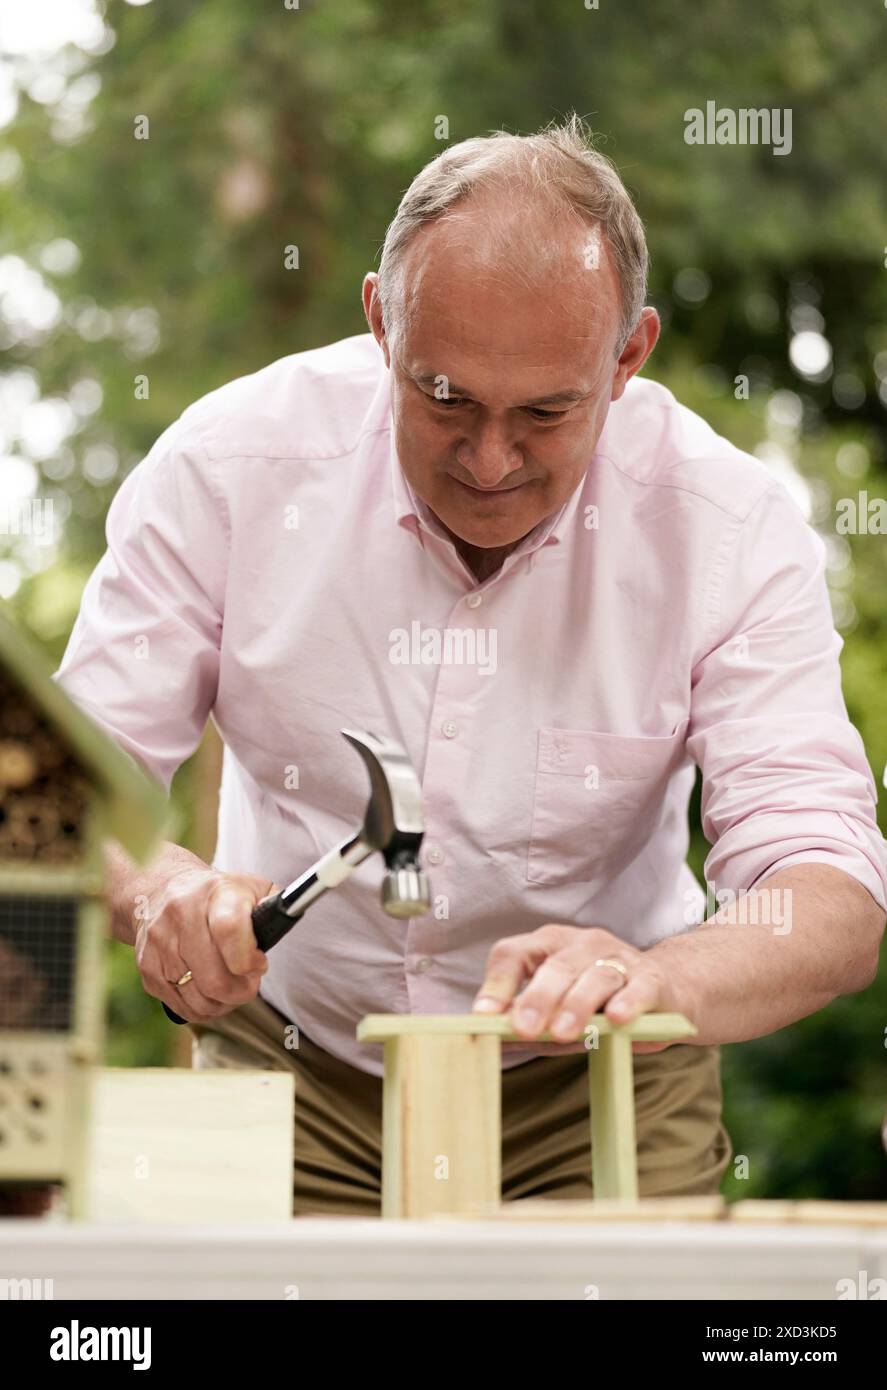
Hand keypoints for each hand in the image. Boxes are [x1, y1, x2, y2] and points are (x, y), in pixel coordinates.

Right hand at [133, 865, 278, 1022]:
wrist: (161, 892)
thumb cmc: (218, 897)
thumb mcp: (251, 889)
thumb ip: (273, 909)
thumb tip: (279, 928)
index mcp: (212, 893)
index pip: (229, 930)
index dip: (249, 958)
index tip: (259, 962)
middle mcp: (180, 916)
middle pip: (216, 978)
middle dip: (243, 989)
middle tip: (250, 981)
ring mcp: (159, 945)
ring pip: (201, 1000)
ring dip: (225, 1002)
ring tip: (233, 986)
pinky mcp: (147, 969)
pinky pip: (184, 1007)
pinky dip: (205, 1007)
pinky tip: (211, 990)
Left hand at [472, 923, 686, 1052]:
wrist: (669, 992)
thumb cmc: (601, 1004)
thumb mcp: (558, 1012)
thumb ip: (529, 1022)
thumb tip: (488, 1038)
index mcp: (549, 946)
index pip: (515, 953)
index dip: (497, 983)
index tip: (483, 1015)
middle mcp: (582, 944)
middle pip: (555, 966)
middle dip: (537, 998)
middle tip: (523, 1029)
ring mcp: (619, 957)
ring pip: (595, 976)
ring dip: (577, 1004)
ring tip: (564, 1032)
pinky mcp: (652, 978)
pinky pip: (638, 988)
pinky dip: (627, 1002)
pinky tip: (617, 1018)